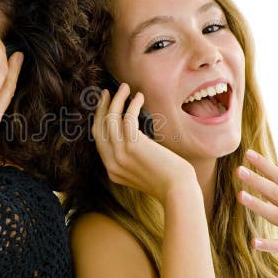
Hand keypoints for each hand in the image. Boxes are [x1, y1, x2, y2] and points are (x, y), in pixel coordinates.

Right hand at [93, 82, 197, 202]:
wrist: (178, 190)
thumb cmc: (167, 180)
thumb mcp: (142, 170)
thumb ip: (131, 157)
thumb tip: (131, 133)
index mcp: (112, 170)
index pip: (99, 140)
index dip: (100, 119)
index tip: (106, 105)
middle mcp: (111, 163)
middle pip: (99, 128)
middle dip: (102, 107)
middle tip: (107, 92)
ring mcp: (120, 155)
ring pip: (111, 120)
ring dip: (117, 100)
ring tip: (125, 87)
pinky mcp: (132, 147)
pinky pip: (127, 119)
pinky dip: (132, 105)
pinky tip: (139, 97)